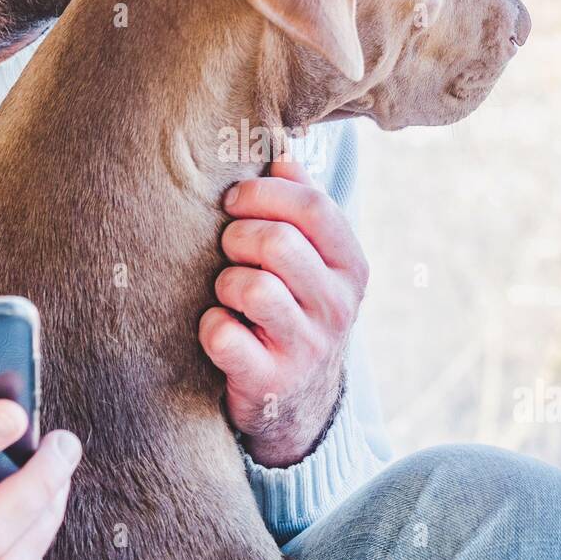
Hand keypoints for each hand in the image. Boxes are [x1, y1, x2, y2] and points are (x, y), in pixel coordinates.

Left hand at [200, 159, 367, 467]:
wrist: (296, 404)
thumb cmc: (295, 311)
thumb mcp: (314, 262)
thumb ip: (301, 208)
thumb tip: (282, 155)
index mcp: (350, 266)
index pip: (314, 208)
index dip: (264, 194)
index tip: (233, 200)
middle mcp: (337, 306)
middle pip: (278, 243)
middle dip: (237, 237)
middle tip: (227, 250)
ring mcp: (307, 347)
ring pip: (252, 287)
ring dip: (224, 284)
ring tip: (227, 294)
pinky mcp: (270, 381)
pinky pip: (223, 335)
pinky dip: (210, 326)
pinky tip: (219, 328)